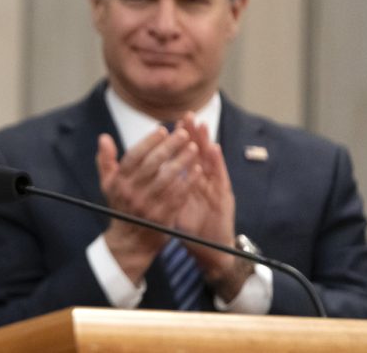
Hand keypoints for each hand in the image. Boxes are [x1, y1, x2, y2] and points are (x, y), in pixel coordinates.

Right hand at [96, 128, 200, 283]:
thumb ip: (106, 160)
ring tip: (194, 148)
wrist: (130, 242)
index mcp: (119, 182)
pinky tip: (197, 170)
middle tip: (184, 134)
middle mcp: (131, 193)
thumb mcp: (108, 184)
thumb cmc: (121, 206)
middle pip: (152, 164)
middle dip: (169, 147)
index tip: (163, 130)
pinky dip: (188, 181)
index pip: (134, 156)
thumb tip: (104, 137)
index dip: (149, 142)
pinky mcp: (162, 217)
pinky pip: (178, 195)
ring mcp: (147, 206)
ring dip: (182, 161)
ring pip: (168, 178)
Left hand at [176, 113, 250, 300]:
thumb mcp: (170, 206)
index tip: (168, 124)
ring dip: (206, 141)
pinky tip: (214, 148)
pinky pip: (220, 177)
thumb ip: (159, 188)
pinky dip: (217, 162)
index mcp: (190, 181)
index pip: (183, 156)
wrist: (209, 250)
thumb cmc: (190, 227)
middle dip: (192, 134)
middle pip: (198, 153)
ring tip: (200, 124)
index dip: (177, 142)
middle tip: (186, 115)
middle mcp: (204, 181)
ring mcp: (215, 188)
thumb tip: (142, 174)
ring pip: (210, 160)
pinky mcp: (224, 198)